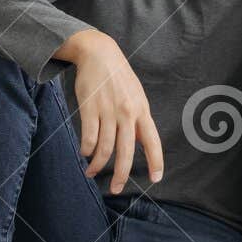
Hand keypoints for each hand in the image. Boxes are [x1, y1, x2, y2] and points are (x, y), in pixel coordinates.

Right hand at [56, 29, 163, 193]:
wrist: (99, 53)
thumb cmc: (119, 77)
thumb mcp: (136, 96)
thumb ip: (138, 119)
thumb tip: (140, 143)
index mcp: (142, 111)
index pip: (153, 141)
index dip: (156, 161)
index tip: (156, 179)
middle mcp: (127, 113)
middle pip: (126, 152)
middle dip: (121, 175)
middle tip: (114, 189)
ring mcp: (108, 110)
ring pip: (104, 148)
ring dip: (97, 165)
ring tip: (92, 172)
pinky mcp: (90, 108)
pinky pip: (88, 137)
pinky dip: (86, 150)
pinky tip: (85, 153)